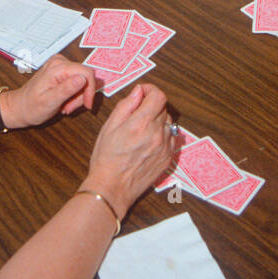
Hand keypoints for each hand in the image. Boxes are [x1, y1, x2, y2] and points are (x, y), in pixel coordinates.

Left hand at [3, 55, 96, 127]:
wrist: (20, 107)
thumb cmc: (32, 107)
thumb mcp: (49, 102)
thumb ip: (66, 89)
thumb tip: (82, 79)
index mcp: (57, 67)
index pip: (87, 72)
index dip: (90, 90)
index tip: (87, 105)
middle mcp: (60, 62)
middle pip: (86, 77)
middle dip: (81, 95)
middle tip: (69, 108)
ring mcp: (60, 65)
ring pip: (83, 80)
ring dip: (77, 97)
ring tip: (65, 107)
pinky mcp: (61, 70)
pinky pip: (77, 81)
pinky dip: (74, 94)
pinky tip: (65, 102)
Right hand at [81, 83, 178, 210]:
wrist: (112, 188)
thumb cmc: (106, 158)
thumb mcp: (109, 127)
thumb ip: (126, 106)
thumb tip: (138, 92)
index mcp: (141, 123)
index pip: (158, 96)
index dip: (151, 90)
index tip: (143, 92)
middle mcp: (156, 134)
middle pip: (163, 108)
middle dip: (151, 105)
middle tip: (137, 113)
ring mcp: (165, 147)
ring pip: (168, 122)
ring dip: (158, 120)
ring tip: (142, 130)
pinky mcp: (168, 158)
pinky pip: (171, 137)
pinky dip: (162, 134)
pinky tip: (149, 141)